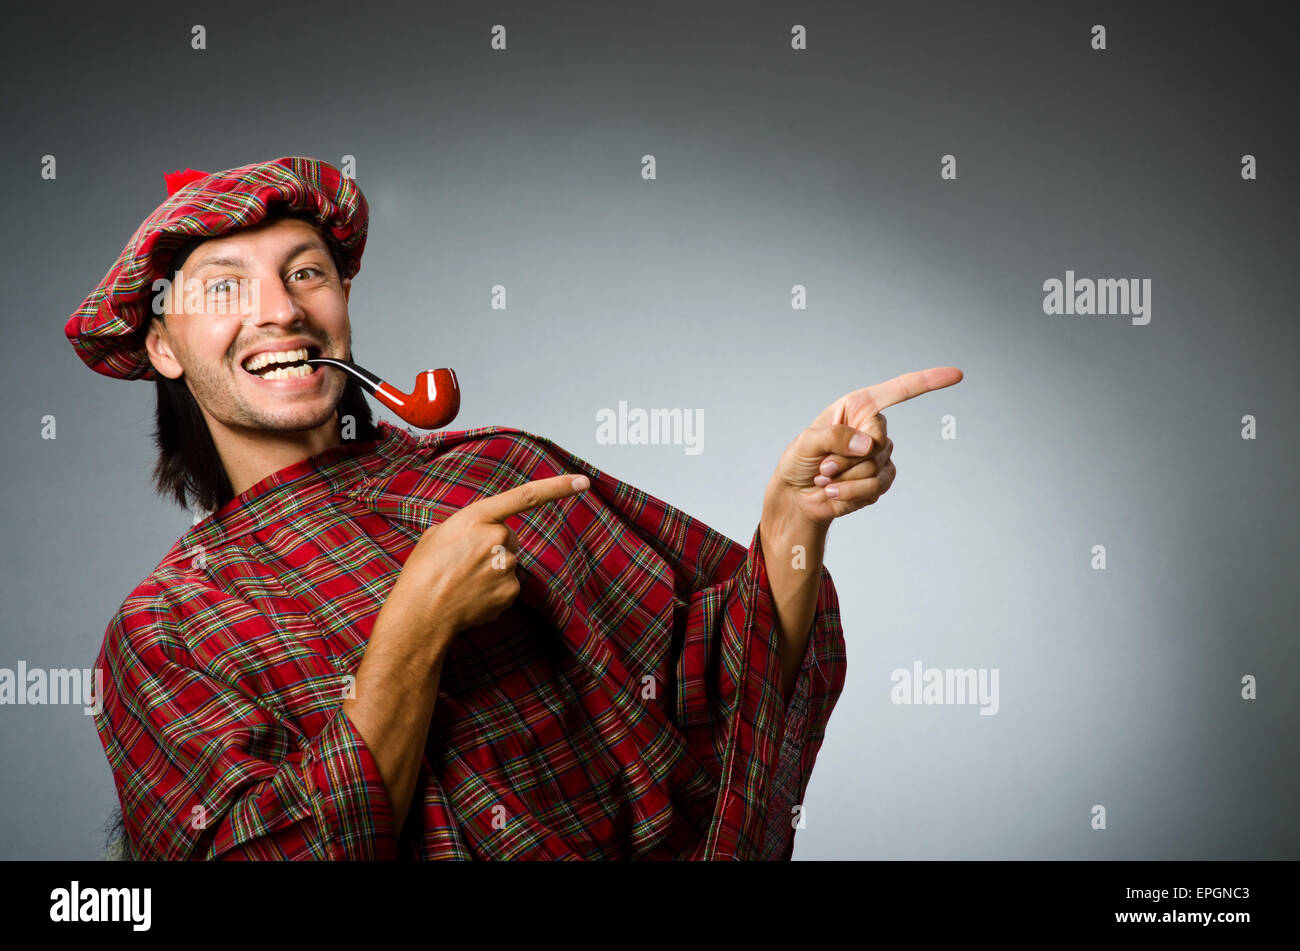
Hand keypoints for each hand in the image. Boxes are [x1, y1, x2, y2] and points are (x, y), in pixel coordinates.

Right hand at [385, 473, 590, 640]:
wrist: (420, 612)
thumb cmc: (423, 572)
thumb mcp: (439, 534)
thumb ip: (468, 526)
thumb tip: (480, 536)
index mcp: (478, 517)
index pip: (525, 496)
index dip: (557, 487)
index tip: (582, 481)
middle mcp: (498, 538)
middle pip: (509, 538)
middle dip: (494, 547)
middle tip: (464, 562)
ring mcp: (507, 566)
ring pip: (508, 563)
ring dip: (492, 570)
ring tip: (462, 581)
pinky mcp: (511, 591)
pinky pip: (508, 586)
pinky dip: (493, 591)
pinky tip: (471, 595)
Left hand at [766, 366, 963, 528]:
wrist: (798, 495)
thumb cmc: (798, 461)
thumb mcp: (806, 443)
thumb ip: (834, 438)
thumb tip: (870, 445)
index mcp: (858, 407)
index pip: (898, 391)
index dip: (928, 381)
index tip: (956, 375)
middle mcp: (873, 429)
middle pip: (879, 442)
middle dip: (845, 459)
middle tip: (823, 466)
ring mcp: (881, 456)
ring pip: (876, 469)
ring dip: (845, 479)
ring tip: (826, 479)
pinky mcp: (882, 480)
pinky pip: (876, 488)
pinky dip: (850, 493)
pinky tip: (835, 492)